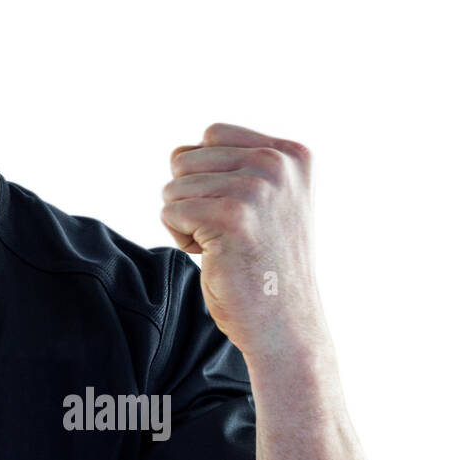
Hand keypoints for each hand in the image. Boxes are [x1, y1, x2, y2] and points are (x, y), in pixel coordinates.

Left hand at [161, 123, 329, 362]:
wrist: (285, 325)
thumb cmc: (265, 265)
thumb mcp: (267, 200)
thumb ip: (237, 166)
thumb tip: (178, 152)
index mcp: (291, 154)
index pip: (212, 134)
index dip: (206, 175)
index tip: (238, 211)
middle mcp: (277, 163)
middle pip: (185, 158)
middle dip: (191, 198)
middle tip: (229, 233)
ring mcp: (256, 188)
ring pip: (172, 187)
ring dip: (186, 221)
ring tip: (225, 246)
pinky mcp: (231, 216)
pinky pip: (169, 212)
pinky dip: (181, 238)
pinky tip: (216, 258)